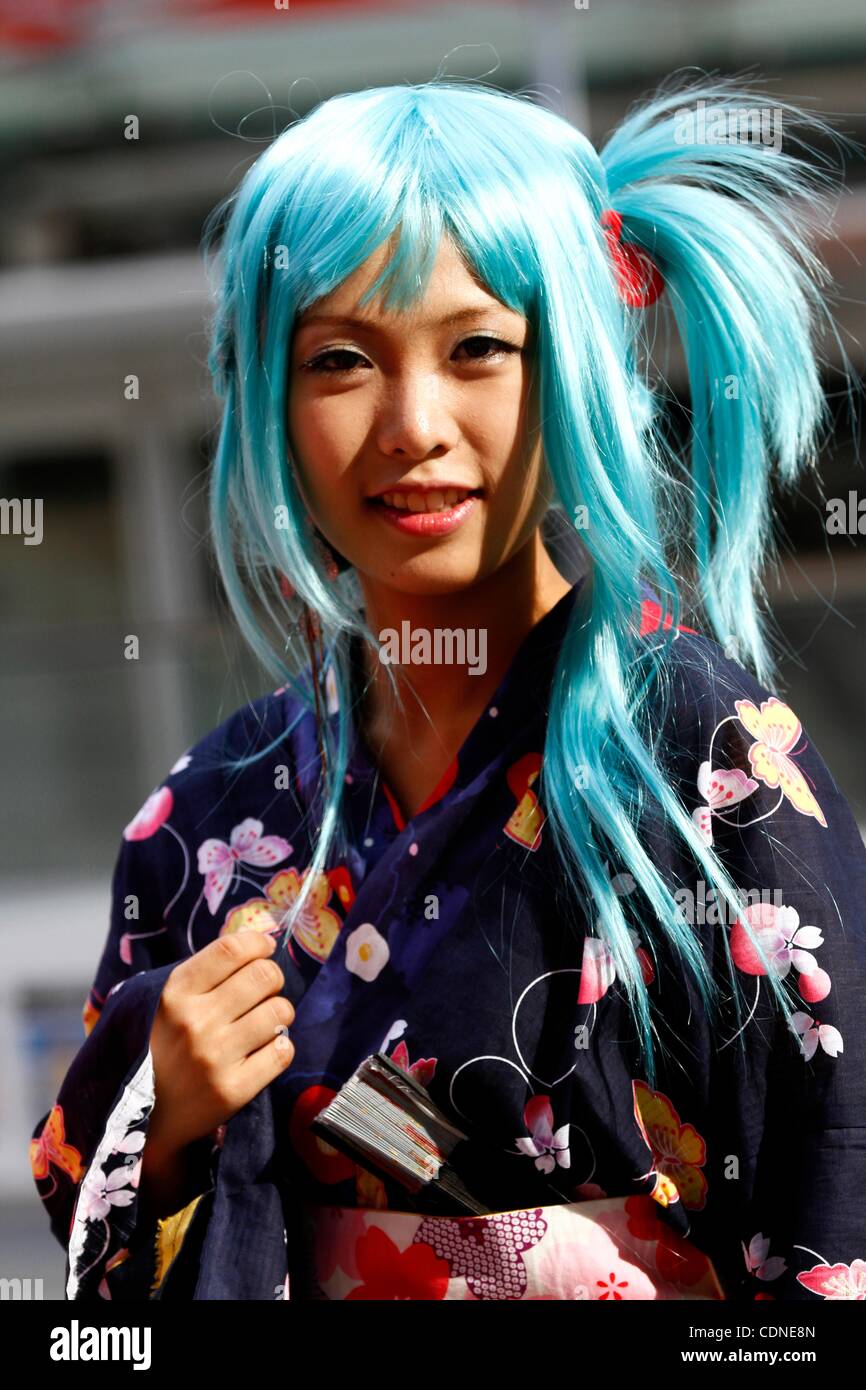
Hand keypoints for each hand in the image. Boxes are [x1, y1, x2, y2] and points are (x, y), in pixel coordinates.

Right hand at [146, 929, 294, 1158]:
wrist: (150, 1116)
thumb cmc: (167, 1047)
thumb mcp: (171, 1003)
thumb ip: (209, 972)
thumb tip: (261, 938)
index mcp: (176, 994)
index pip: (232, 949)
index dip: (258, 943)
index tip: (264, 949)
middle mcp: (195, 1022)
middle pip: (264, 975)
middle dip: (272, 978)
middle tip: (265, 990)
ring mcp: (215, 1057)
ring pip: (280, 1011)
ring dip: (279, 1013)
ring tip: (264, 1023)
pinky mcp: (234, 1089)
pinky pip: (283, 1051)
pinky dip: (279, 1048)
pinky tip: (263, 1051)